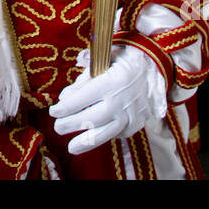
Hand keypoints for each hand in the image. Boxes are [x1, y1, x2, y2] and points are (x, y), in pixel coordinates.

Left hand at [48, 46, 165, 154]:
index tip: (54, 111)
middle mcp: (123, 99)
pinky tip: (92, 137)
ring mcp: (131, 114)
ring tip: (71, 147)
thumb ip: (83, 80)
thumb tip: (64, 98)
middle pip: (93, 117)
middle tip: (57, 128)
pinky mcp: (137, 123)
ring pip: (106, 131)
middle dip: (72, 124)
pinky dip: (104, 136)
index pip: (85, 97)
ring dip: (86, 141)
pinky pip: (118, 134)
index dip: (67, 106)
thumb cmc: (123, 61)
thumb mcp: (103, 61)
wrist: (154, 68)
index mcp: (113, 80)